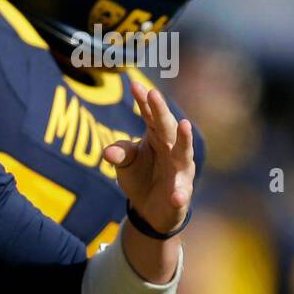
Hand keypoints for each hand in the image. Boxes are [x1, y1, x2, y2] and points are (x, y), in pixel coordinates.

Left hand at [104, 80, 194, 234]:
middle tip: (153, 94)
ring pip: (183, 152)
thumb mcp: (125, 162)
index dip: (143, 101)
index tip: (134, 84)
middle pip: (167, 126)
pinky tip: (176, 196)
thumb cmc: (140, 176)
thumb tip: (108, 152)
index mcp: (158, 136)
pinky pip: (181, 193)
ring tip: (184, 124)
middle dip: (160, 110)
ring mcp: (180, 170)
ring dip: (184, 139)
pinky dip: (179, 194)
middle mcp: (173, 148)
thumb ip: (120, 153)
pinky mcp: (182, 193)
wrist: (150, 208)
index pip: (150, 115)